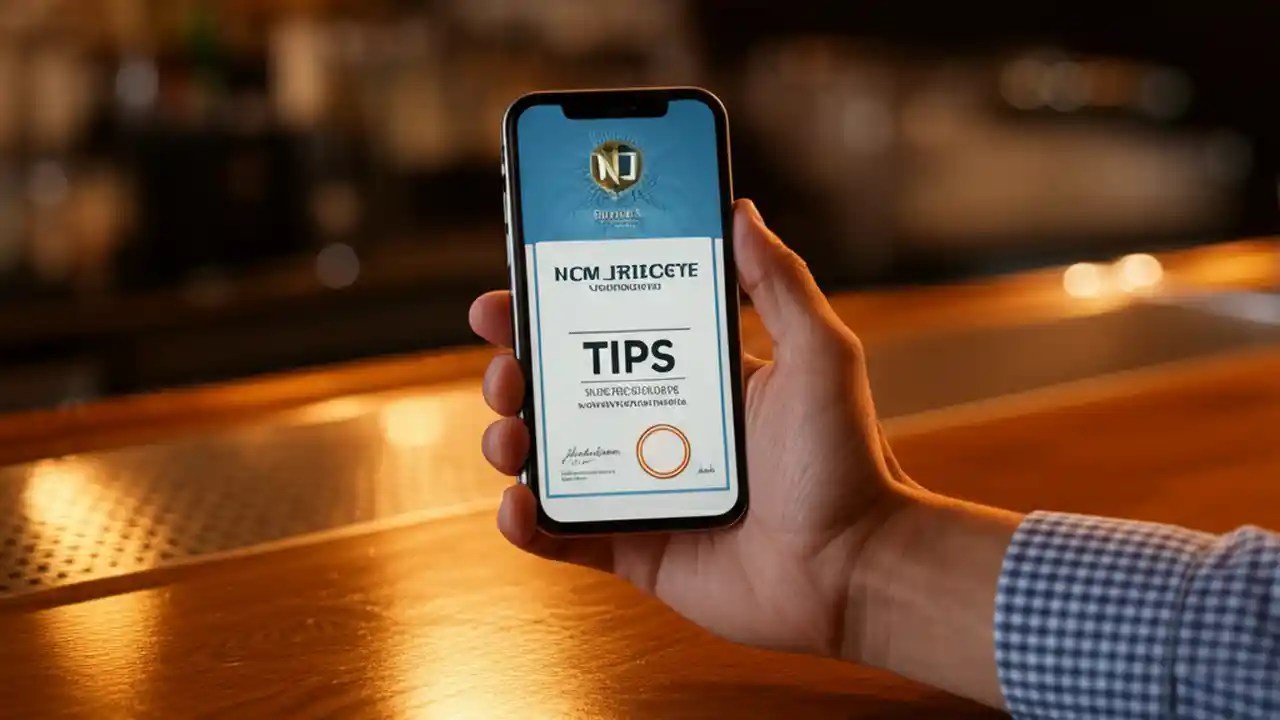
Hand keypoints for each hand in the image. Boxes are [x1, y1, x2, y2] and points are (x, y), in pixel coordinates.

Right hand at [469, 199, 917, 655]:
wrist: (854, 567)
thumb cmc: (846, 460)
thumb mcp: (820, 355)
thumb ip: (780, 284)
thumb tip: (741, 211)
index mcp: (690, 377)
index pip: (603, 331)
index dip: (548, 308)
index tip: (508, 289)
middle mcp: (655, 427)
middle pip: (558, 390)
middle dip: (513, 371)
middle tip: (505, 365)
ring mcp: (638, 489)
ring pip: (548, 458)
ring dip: (509, 439)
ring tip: (511, 434)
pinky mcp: (633, 549)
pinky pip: (562, 535)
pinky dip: (525, 523)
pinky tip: (517, 505)